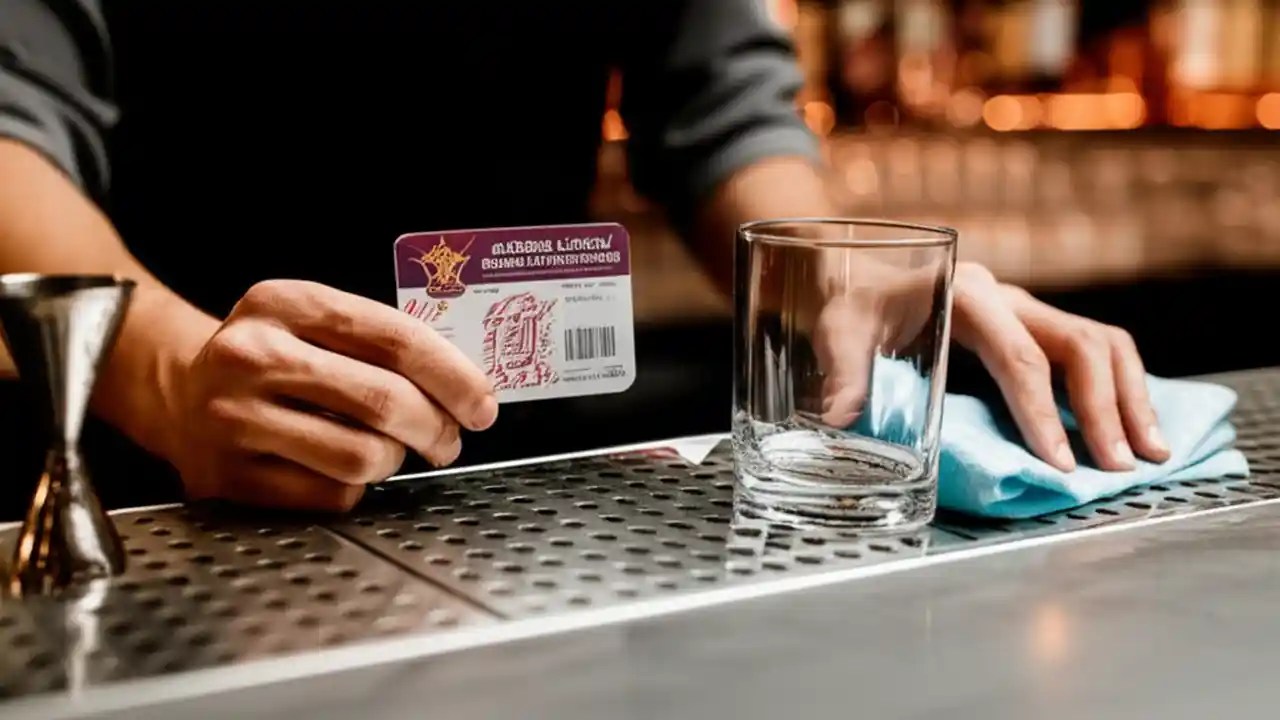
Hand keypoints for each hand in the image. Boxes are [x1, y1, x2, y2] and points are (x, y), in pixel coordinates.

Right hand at [169, 280, 497, 511]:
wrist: (173, 392)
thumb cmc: (271, 359)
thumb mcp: (312, 321)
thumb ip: (381, 342)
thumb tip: (467, 391)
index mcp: (284, 303)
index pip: (394, 338)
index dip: (454, 375)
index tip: (483, 404)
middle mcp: (252, 356)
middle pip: (384, 401)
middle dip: (436, 428)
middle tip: (448, 438)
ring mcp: (234, 419)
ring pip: (363, 457)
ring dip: (395, 461)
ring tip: (390, 451)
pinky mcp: (228, 478)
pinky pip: (332, 496)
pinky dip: (355, 489)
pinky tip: (343, 470)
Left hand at [819, 262, 1170, 471]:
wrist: (867, 283)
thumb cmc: (856, 307)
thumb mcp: (839, 330)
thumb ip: (842, 371)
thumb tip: (840, 416)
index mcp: (966, 293)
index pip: (1018, 354)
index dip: (1040, 409)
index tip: (1060, 460)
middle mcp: (1008, 297)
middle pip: (1078, 344)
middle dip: (1103, 407)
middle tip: (1119, 465)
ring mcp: (1029, 310)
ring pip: (1101, 343)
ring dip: (1131, 397)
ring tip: (1151, 452)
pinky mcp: (1038, 328)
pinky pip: (1096, 352)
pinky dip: (1122, 388)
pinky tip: (1134, 428)